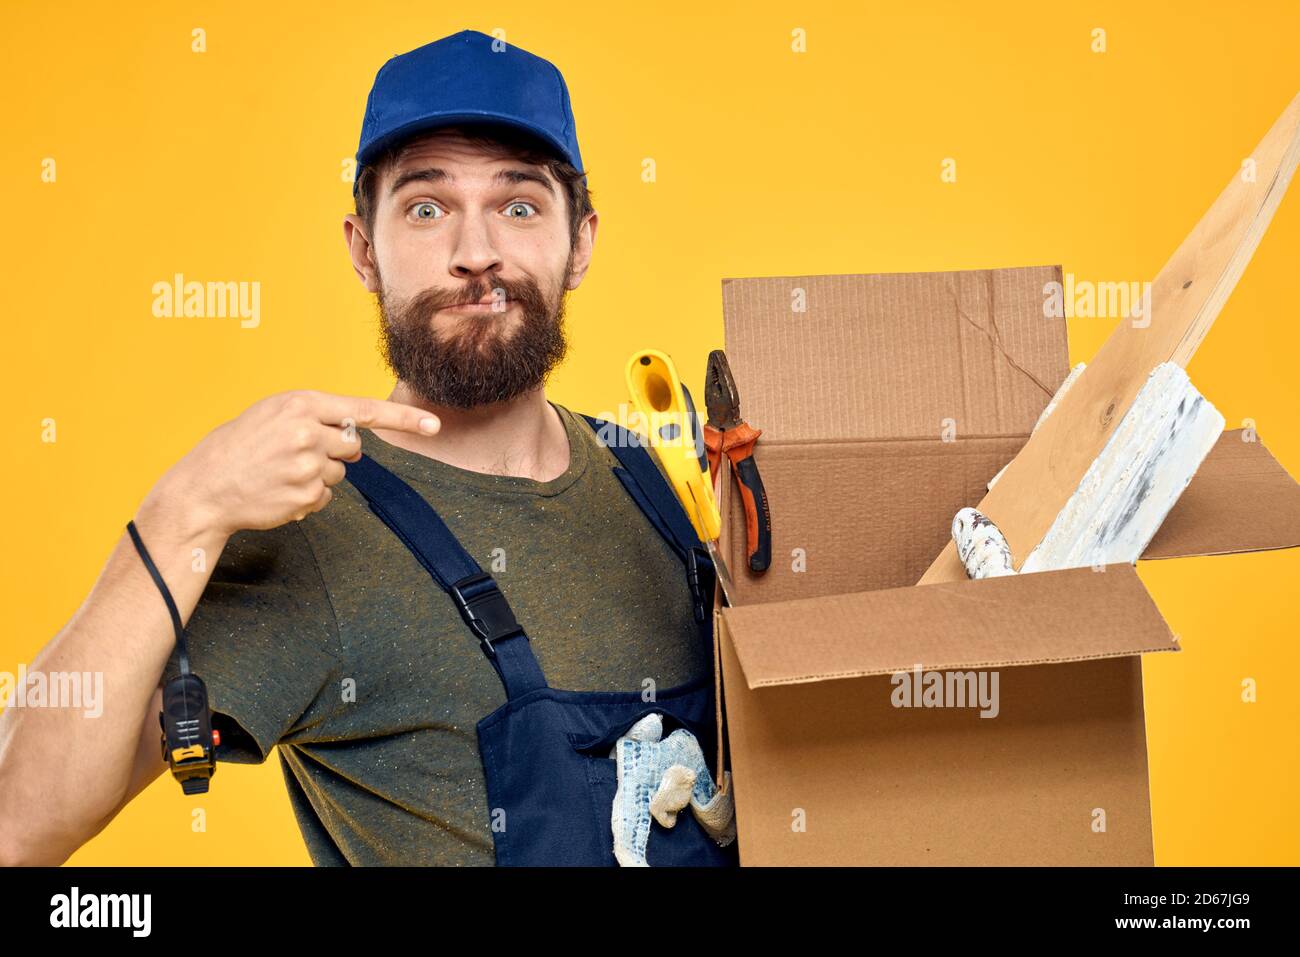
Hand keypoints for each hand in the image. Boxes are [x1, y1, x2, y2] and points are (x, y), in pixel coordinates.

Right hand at [146, 390, 439, 535]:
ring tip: (280, 474)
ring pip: (340, 473)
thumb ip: (314, 417)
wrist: (202, 488)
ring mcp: (307, 466)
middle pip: (352, 446)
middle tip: (296, 455)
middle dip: (334, 452)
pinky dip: (307, 498)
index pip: (363, 410)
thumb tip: (354, 437)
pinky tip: (278, 492)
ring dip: (317, 476)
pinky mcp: (305, 496)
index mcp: (300, 404)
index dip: (403, 420)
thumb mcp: (270, 415)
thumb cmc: (236, 448)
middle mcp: (308, 432)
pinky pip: (325, 497)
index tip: (434, 425)